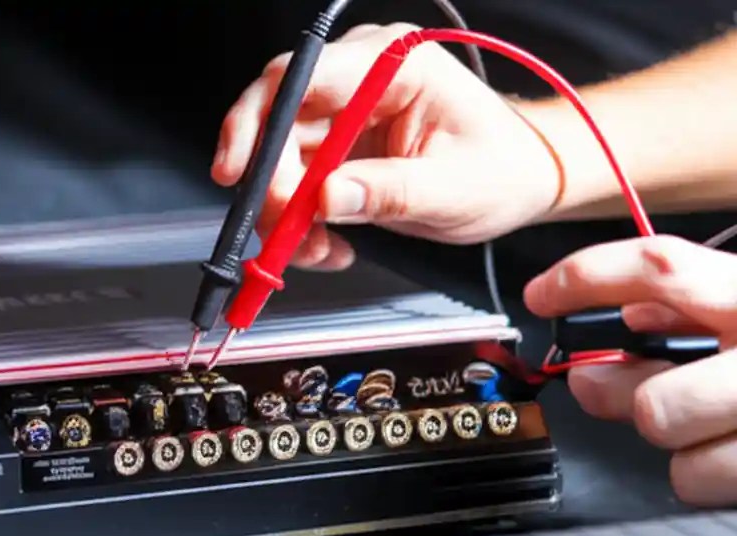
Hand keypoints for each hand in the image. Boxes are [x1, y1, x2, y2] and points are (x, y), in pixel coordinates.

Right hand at [212, 23, 562, 269]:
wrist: (518, 180)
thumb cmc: (501, 169)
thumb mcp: (454, 189)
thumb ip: (390, 192)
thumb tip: (324, 197)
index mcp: (392, 63)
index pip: (301, 79)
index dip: (257, 125)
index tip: (239, 175)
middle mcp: (357, 76)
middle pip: (276, 121)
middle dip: (271, 185)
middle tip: (283, 234)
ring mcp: (341, 111)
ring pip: (276, 159)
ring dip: (283, 214)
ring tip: (317, 250)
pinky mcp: (333, 146)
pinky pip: (292, 182)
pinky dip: (298, 222)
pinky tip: (326, 243)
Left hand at [524, 236, 736, 505]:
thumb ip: (699, 304)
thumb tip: (629, 315)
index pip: (663, 269)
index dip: (587, 276)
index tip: (542, 294)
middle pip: (657, 405)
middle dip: (630, 403)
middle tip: (621, 387)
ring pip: (684, 467)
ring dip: (683, 453)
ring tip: (713, 429)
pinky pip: (711, 492)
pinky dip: (714, 478)